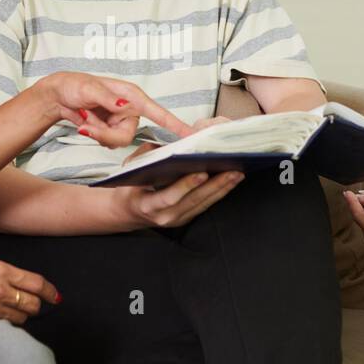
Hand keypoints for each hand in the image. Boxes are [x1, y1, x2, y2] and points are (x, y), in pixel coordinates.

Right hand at [0, 252, 59, 324]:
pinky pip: (3, 328)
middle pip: (32, 305)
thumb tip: (19, 279)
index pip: (36, 283)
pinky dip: (4, 326)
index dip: (49, 291)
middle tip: (29, 304)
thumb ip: (2, 271)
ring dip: (18, 317)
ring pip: (19, 319)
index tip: (54, 296)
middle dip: (34, 305)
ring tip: (7, 311)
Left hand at [37, 72, 193, 147]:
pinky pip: (107, 143)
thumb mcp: (88, 89)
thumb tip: (124, 107)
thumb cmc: (73, 85)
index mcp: (131, 96)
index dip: (176, 125)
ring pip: (117, 142)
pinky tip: (86, 123)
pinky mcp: (110, 130)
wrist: (57, 96)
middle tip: (87, 124)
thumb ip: (108, 99)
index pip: (158, 112)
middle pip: (128, 136)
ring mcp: (120, 121)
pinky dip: (94, 135)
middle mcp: (129, 109)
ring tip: (85, 119)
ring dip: (98, 134)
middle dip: (105, 134)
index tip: (193, 135)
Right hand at [114, 116, 241, 227]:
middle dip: (214, 185)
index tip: (202, 172)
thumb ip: (149, 155)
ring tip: (237, 174)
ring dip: (222, 189)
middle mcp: (163, 216)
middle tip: (231, 170)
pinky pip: (204, 206)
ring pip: (203, 205)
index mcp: (147, 204)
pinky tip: (230, 181)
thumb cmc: (129, 187)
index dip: (186, 186)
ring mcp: (176, 220)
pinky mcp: (186, 219)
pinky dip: (218, 193)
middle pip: (193, 201)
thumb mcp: (130, 169)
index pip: (169, 197)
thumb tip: (173, 143)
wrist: (127, 211)